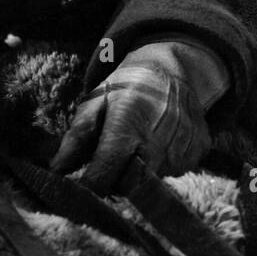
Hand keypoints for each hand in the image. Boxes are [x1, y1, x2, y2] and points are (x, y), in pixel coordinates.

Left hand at [50, 62, 211, 194]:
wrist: (173, 69)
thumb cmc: (127, 86)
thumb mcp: (96, 102)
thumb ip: (77, 137)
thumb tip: (57, 171)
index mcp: (127, 127)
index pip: (103, 177)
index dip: (90, 185)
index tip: (85, 182)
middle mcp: (158, 143)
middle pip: (129, 186)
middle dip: (115, 181)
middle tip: (112, 162)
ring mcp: (183, 149)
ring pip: (152, 182)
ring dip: (140, 173)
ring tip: (138, 145)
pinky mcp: (199, 152)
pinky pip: (175, 173)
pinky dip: (162, 166)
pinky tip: (159, 144)